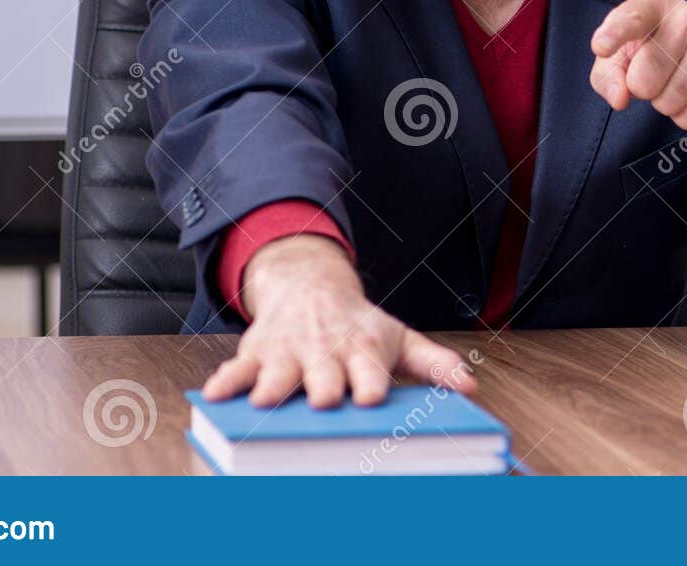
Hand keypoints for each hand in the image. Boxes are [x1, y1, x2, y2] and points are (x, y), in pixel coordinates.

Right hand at [201, 234, 476, 408]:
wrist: (310, 285)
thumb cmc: (358, 325)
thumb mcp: (399, 338)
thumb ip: (434, 364)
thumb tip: (470, 387)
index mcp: (362, 350)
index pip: (369, 368)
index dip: (370, 382)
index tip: (372, 397)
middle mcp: (324, 352)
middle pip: (323, 373)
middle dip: (323, 386)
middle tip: (322, 400)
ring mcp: (288, 352)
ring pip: (279, 371)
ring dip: (273, 385)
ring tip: (266, 400)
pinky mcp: (256, 353)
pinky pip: (238, 368)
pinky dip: (226, 381)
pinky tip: (216, 394)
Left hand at [589, 0, 686, 130]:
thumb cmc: (658, 48)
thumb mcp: (624, 52)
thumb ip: (608, 74)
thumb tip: (620, 98)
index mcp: (653, 3)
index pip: (632, 18)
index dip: (614, 34)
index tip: (601, 46)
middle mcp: (686, 16)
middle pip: (643, 80)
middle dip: (641, 89)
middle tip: (653, 74)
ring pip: (667, 102)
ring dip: (663, 103)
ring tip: (674, 81)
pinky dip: (684, 115)